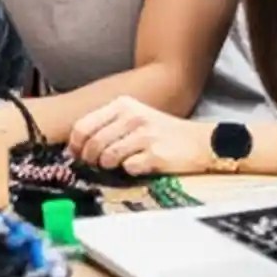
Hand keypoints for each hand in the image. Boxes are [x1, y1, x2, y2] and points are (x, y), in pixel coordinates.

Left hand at [67, 96, 213, 175]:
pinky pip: (128, 168)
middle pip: (93, 144)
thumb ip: (105, 126)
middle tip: (95, 164)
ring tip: (120, 163)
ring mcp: (145, 136)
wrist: (201, 141)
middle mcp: (133, 117)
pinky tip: (139, 165)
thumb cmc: (162, 132)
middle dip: (89, 159)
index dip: (75, 144)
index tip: (75, 154)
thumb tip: (76, 147)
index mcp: (123, 105)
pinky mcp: (156, 155)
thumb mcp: (133, 117)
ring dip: (108, 166)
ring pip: (107, 157)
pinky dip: (129, 171)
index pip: (83, 125)